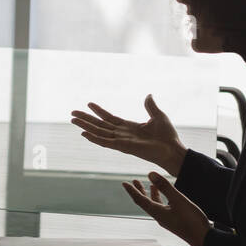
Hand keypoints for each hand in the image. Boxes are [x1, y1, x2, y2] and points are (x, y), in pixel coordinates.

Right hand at [71, 95, 186, 174]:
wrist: (172, 150)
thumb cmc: (167, 136)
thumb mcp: (158, 116)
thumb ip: (150, 106)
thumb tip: (148, 95)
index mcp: (129, 127)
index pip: (110, 118)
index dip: (99, 111)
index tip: (89, 104)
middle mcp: (122, 134)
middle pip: (100, 125)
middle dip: (86, 119)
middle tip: (72, 113)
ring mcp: (121, 141)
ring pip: (99, 132)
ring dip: (85, 126)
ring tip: (73, 120)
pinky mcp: (123, 147)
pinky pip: (105, 142)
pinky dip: (94, 138)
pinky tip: (84, 134)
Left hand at [122, 172, 209, 245]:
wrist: (204, 239)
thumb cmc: (191, 221)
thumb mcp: (178, 200)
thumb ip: (165, 187)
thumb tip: (150, 174)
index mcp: (157, 212)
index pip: (140, 200)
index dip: (132, 191)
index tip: (124, 183)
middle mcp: (159, 217)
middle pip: (145, 202)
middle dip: (140, 191)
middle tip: (134, 181)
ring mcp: (167, 220)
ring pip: (155, 205)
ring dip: (152, 195)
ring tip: (151, 185)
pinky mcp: (174, 221)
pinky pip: (163, 208)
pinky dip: (162, 200)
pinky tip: (167, 197)